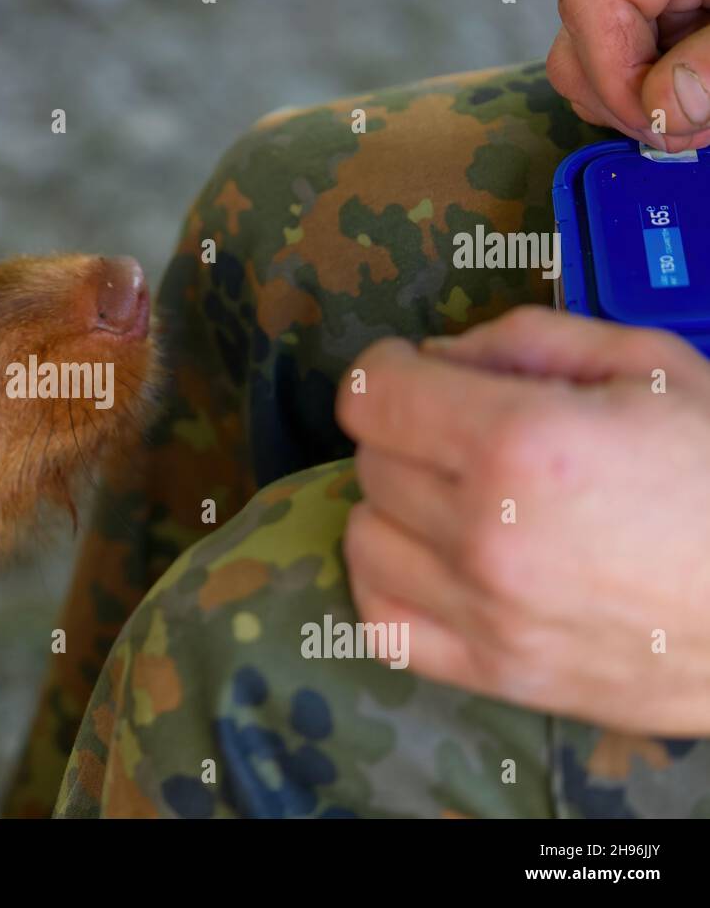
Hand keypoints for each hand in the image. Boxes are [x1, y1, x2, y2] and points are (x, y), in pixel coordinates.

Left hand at [336, 306, 709, 735]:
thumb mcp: (650, 366)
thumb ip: (526, 340)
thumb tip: (434, 357)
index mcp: (521, 444)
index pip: (371, 396)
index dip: (386, 370)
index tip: (413, 373)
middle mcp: (485, 534)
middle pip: (372, 461)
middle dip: (409, 434)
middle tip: (469, 436)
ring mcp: (486, 613)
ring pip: (364, 536)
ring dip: (398, 508)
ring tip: (460, 502)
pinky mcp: (497, 674)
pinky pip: (382, 621)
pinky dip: (395, 583)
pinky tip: (439, 563)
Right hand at [548, 0, 709, 151]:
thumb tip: (660, 112)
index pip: (590, 4)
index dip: (609, 74)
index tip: (651, 119)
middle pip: (575, 47)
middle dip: (618, 104)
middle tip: (676, 133)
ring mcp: (643, 4)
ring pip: (588, 72)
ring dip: (632, 112)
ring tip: (694, 123)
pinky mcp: (654, 29)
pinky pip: (621, 75)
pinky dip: (648, 106)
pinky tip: (689, 111)